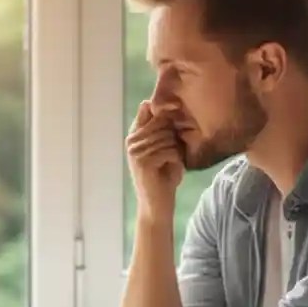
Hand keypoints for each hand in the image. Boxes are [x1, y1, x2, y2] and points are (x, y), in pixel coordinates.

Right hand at [125, 100, 183, 223]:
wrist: (157, 202)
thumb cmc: (164, 174)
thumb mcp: (163, 146)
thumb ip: (162, 128)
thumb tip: (163, 104)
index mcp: (134, 134)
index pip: (147, 108)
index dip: (162, 112)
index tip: (171, 125)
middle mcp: (131, 141)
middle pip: (162, 122)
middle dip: (173, 136)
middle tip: (172, 152)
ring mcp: (135, 151)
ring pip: (167, 137)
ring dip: (175, 150)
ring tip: (170, 162)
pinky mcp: (143, 162)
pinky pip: (169, 151)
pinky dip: (175, 160)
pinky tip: (169, 168)